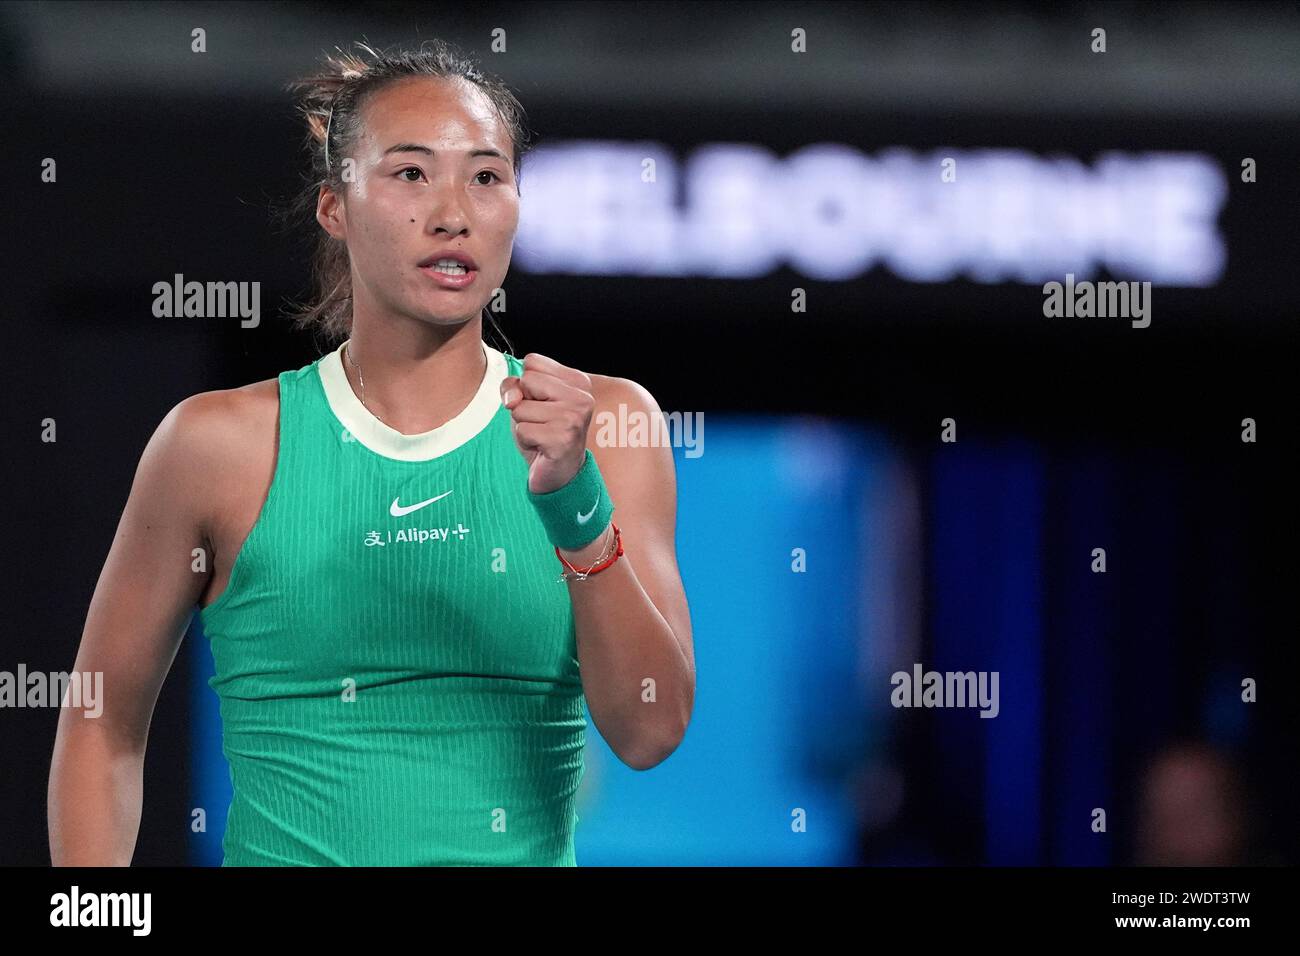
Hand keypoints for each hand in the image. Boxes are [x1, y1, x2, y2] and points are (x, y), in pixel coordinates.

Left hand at [500, 353, 594, 493]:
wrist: (559, 473)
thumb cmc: (542, 431)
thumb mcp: (525, 400)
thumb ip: (513, 385)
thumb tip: (512, 400)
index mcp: (579, 380)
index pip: (532, 361)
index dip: (527, 383)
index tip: (542, 403)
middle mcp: (582, 397)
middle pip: (526, 380)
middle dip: (524, 403)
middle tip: (542, 422)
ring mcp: (574, 418)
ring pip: (520, 407)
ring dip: (523, 424)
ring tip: (542, 435)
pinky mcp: (562, 440)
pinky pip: (522, 430)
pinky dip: (525, 440)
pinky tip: (541, 447)